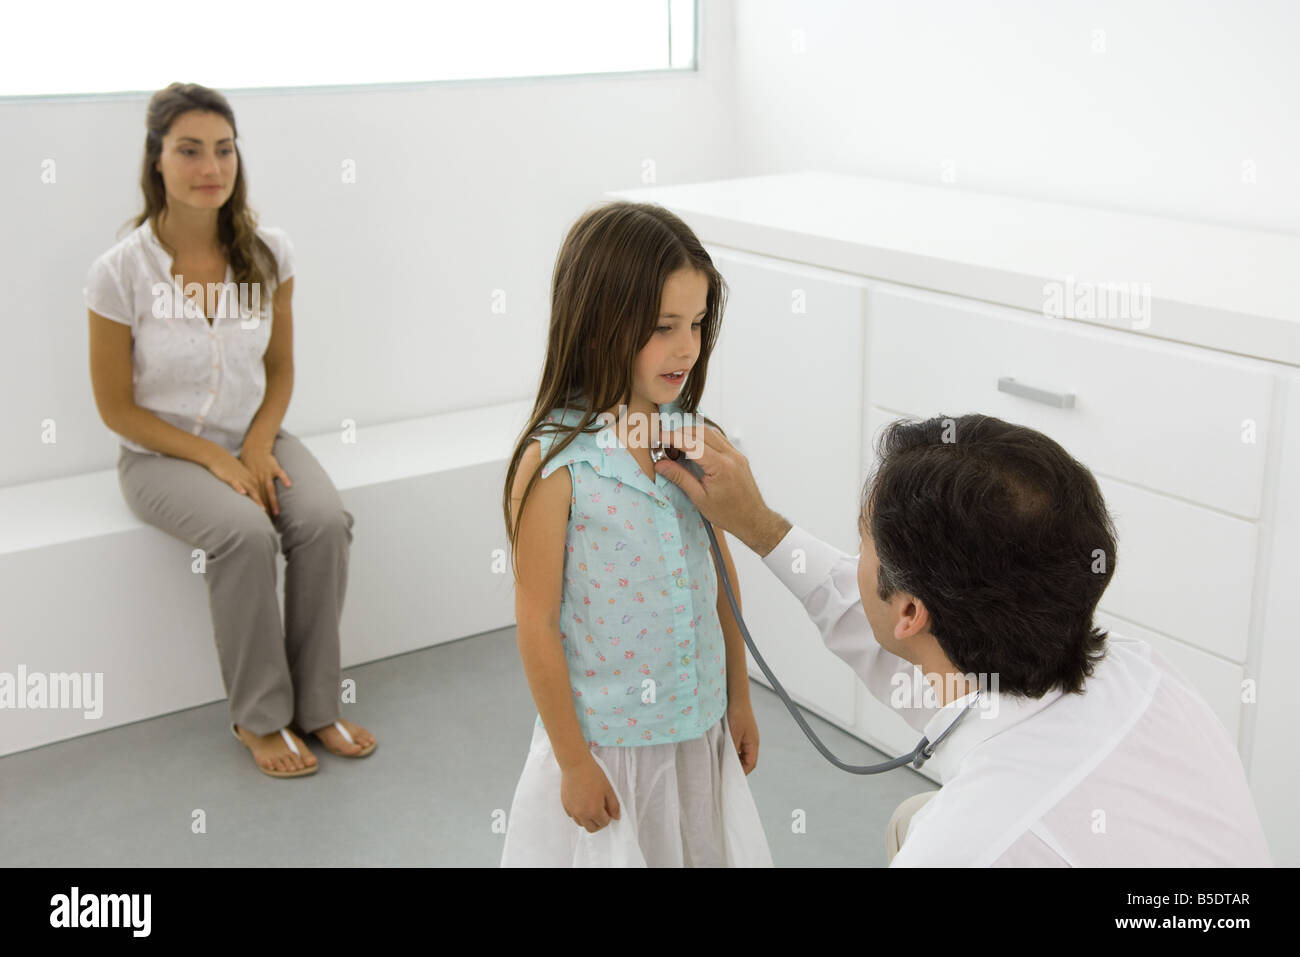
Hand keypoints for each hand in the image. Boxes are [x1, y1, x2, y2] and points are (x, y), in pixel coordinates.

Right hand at [204, 448, 267, 511]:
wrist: (218, 456)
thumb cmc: (229, 468)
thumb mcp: (241, 476)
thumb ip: (246, 485)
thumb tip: (249, 496)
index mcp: (252, 479)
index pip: (262, 493)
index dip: (268, 503)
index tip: (273, 514)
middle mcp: (248, 479)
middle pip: (259, 493)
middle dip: (266, 504)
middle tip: (272, 515)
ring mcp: (240, 477)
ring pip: (250, 489)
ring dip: (256, 499)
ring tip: (262, 509)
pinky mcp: (230, 476)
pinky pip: (236, 482)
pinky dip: (240, 488)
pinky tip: (243, 493)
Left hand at [238, 444, 291, 516]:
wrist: (254, 449)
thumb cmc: (249, 464)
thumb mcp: (245, 477)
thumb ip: (249, 488)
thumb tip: (247, 500)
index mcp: (253, 484)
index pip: (256, 500)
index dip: (258, 511)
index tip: (261, 522)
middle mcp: (260, 481)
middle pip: (263, 499)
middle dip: (266, 512)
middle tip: (268, 525)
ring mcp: (267, 474)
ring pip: (270, 490)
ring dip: (273, 502)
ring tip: (277, 513)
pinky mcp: (274, 467)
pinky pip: (280, 473)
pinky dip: (284, 479)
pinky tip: (289, 486)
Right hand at [560, 755, 621, 832]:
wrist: (576, 765)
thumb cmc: (593, 775)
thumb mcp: (608, 789)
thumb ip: (614, 805)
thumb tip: (616, 817)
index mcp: (594, 811)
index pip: (604, 823)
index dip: (608, 816)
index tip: (607, 806)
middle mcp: (582, 814)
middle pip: (592, 829)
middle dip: (598, 822)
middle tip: (600, 810)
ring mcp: (572, 811)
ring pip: (581, 823)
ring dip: (587, 819)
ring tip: (590, 804)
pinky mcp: (565, 806)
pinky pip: (573, 816)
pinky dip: (578, 813)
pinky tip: (581, 801)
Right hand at [653, 424, 787, 554]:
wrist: (753, 520)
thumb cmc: (729, 514)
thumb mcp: (700, 498)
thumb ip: (680, 478)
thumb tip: (662, 465)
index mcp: (721, 466)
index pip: (693, 444)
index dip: (673, 438)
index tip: (660, 437)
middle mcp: (731, 456)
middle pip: (701, 432)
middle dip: (681, 433)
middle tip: (665, 443)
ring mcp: (736, 454)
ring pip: (711, 432)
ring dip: (692, 434)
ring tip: (677, 446)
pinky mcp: (738, 456)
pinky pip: (719, 439)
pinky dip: (704, 438)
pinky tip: (694, 448)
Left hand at [727, 699, 759, 774]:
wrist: (737, 696)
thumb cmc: (737, 713)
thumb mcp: (733, 734)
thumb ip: (733, 749)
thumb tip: (730, 763)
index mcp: (753, 743)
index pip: (751, 764)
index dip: (743, 772)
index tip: (731, 776)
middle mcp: (752, 741)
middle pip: (748, 760)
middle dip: (738, 766)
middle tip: (726, 770)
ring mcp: (748, 736)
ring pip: (743, 753)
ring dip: (735, 758)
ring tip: (724, 761)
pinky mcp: (742, 731)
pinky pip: (739, 745)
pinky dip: (733, 750)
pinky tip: (724, 749)